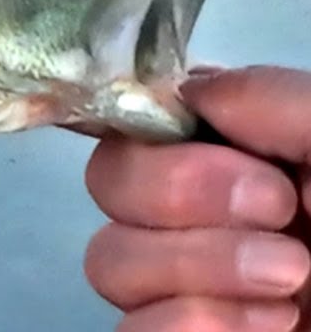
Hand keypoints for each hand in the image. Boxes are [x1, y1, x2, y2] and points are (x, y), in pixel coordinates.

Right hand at [84, 66, 310, 331]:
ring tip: (290, 281)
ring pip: (109, 261)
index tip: (227, 148)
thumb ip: (269, 98)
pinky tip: (272, 325)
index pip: (136, 120)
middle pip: (106, 183)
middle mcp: (201, 212)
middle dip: (175, 193)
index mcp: (236, 150)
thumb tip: (187, 89)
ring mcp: (189, 285)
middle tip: (275, 211)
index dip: (150, 129)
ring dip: (194, 266)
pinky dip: (189, 325)